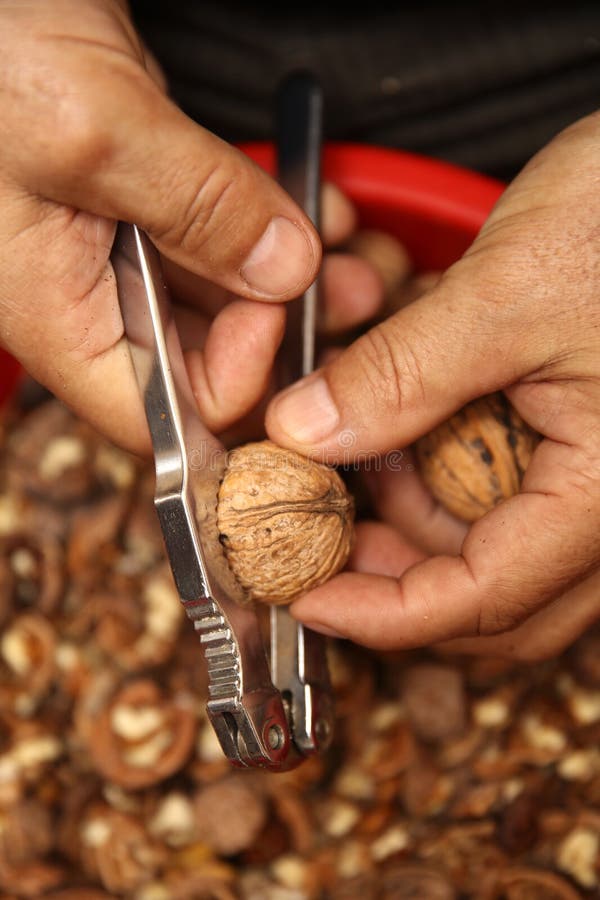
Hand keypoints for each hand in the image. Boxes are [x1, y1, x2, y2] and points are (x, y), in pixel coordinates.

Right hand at [0, 0, 328, 453]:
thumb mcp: (90, 128)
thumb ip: (195, 207)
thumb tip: (282, 269)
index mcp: (54, 312)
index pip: (161, 413)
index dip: (231, 380)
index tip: (277, 310)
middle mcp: (86, 290)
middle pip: (201, 358)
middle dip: (282, 333)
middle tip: (348, 293)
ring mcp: (116, 242)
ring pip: (220, 296)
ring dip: (291, 280)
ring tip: (349, 253)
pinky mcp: (144, 193)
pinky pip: (219, 234)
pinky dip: (271, 227)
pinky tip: (314, 209)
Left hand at [266, 110, 599, 660]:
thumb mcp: (507, 294)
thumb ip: (399, 376)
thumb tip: (300, 432)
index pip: (486, 600)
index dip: (383, 616)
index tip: (304, 600)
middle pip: (496, 597)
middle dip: (397, 577)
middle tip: (318, 531)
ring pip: (500, 551)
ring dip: (418, 524)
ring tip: (360, 462)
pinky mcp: (588, 443)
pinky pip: (513, 496)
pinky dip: (449, 479)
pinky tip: (412, 428)